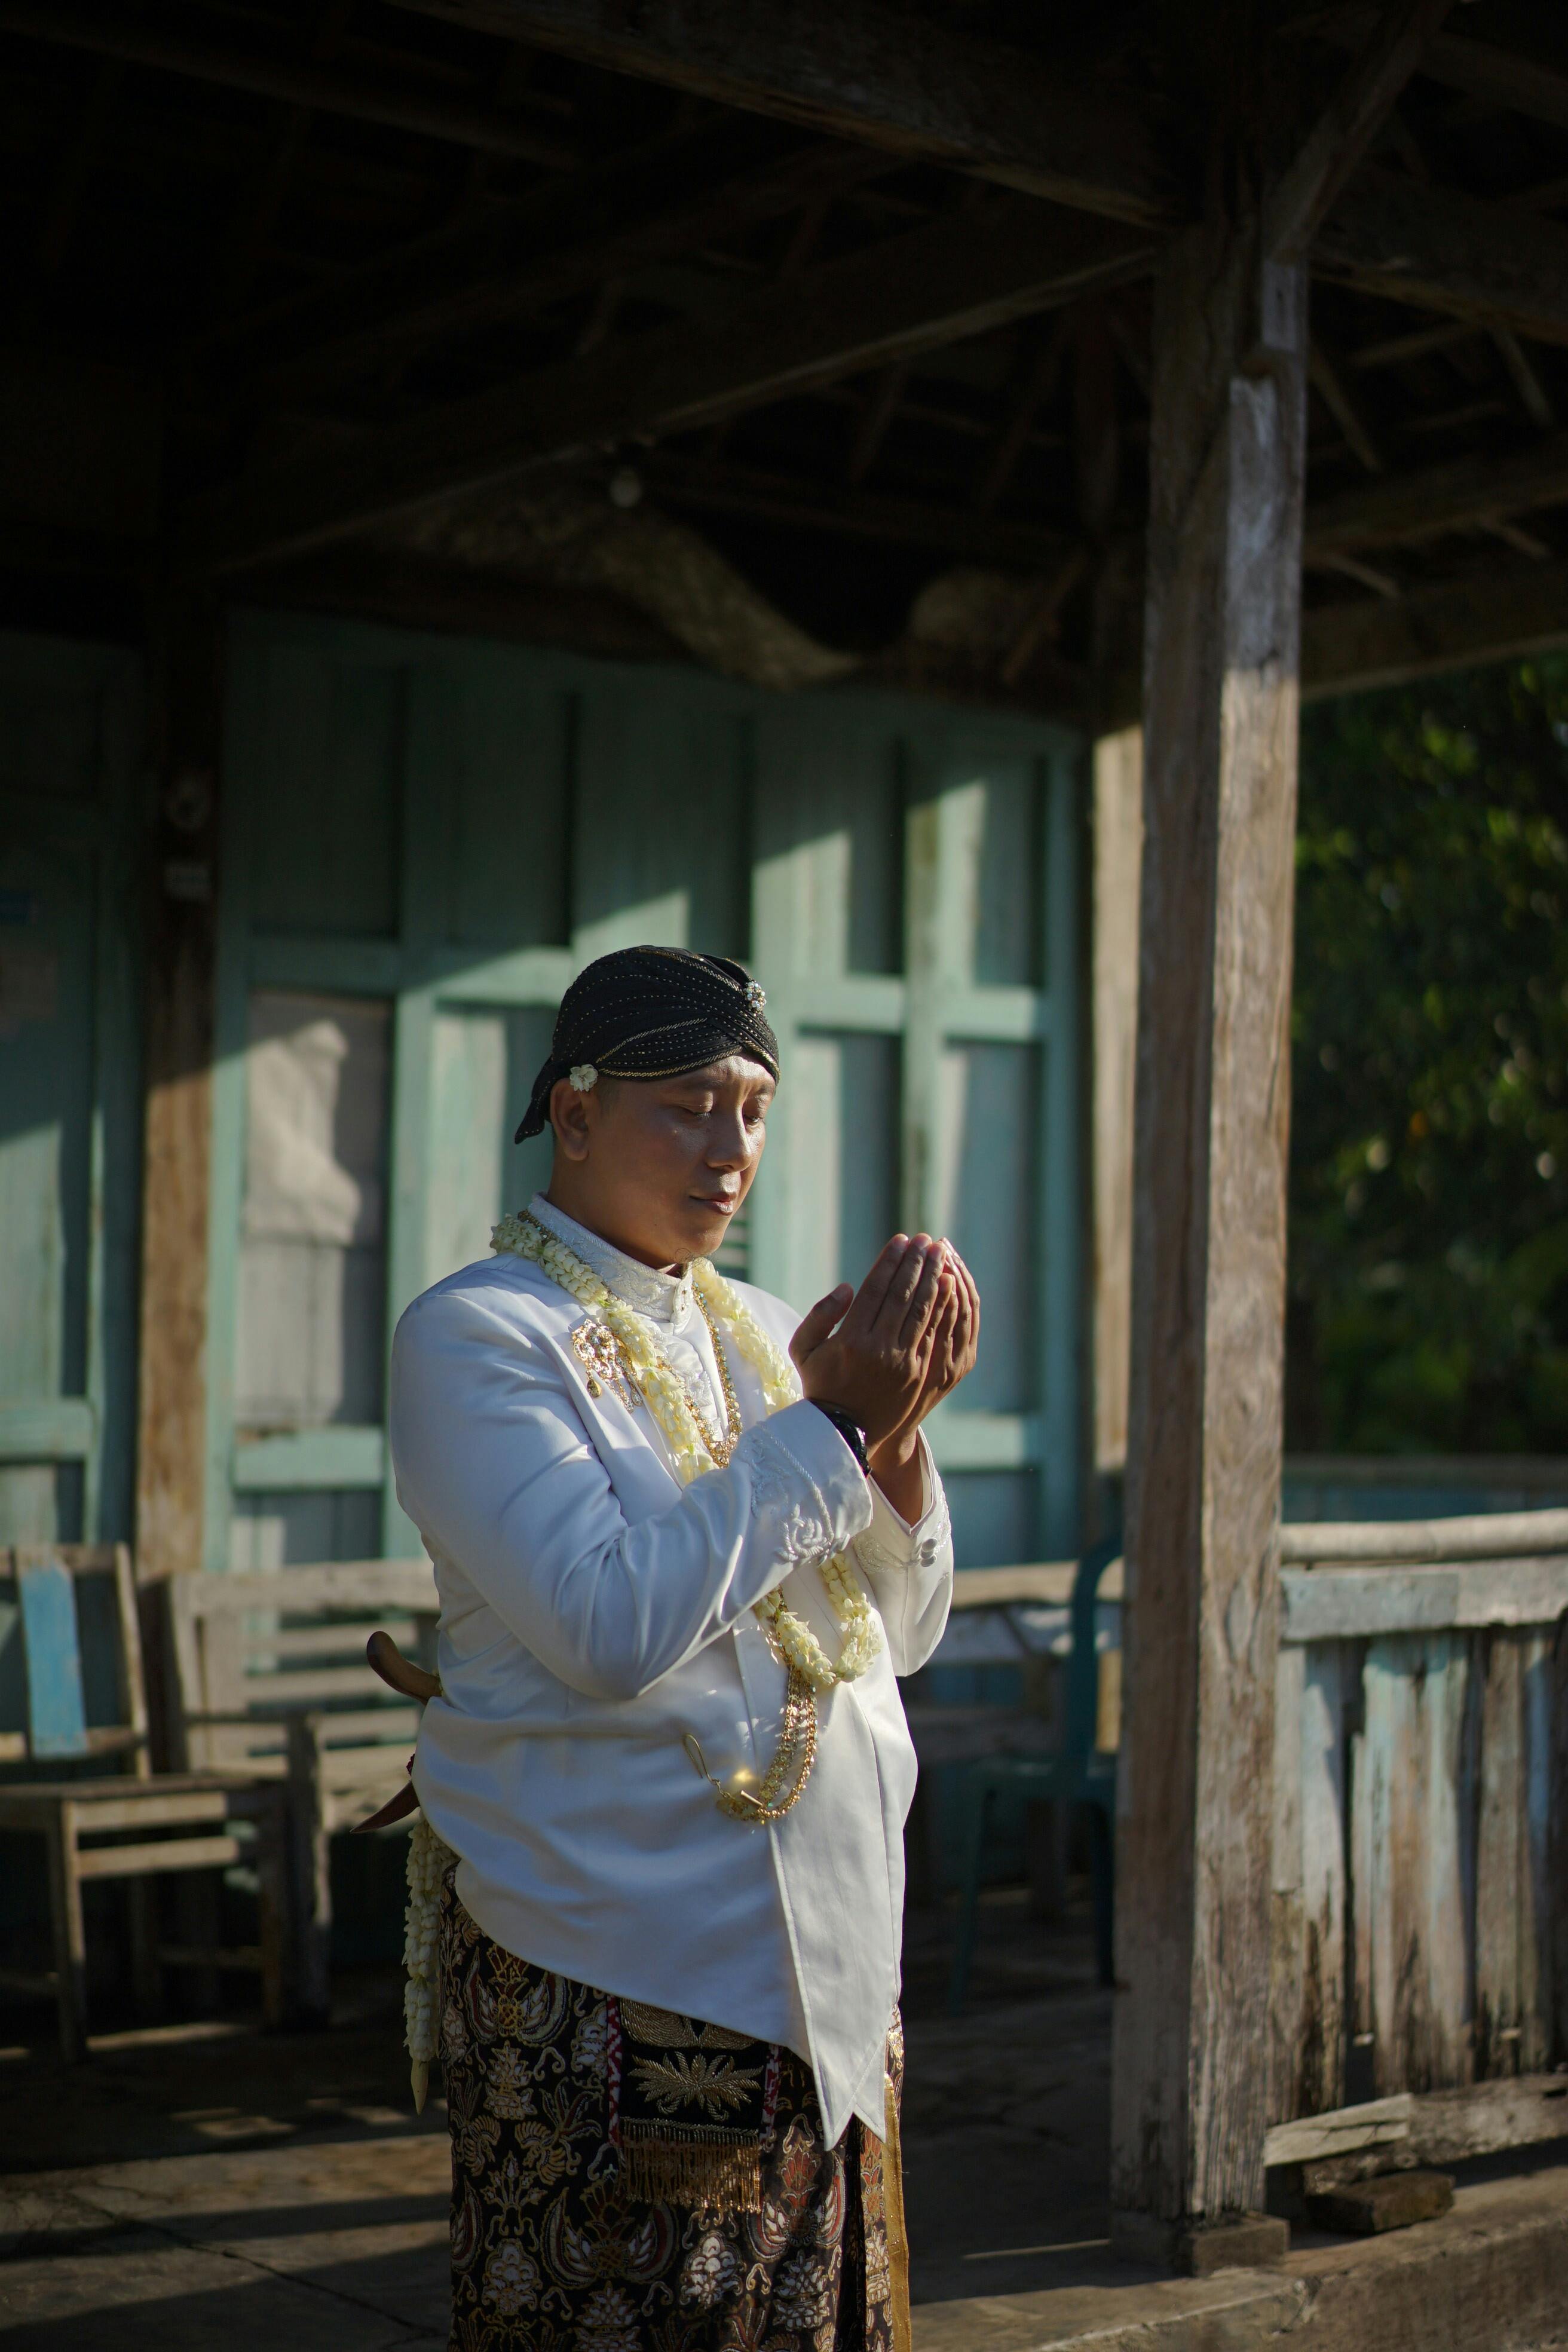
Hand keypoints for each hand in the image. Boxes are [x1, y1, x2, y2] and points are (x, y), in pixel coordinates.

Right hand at [789, 1235, 948, 1449]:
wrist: (844, 1433)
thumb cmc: (820, 1385)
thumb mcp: (803, 1350)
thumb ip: (820, 1315)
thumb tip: (849, 1287)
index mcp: (850, 1339)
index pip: (875, 1289)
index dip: (890, 1262)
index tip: (901, 1240)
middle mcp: (879, 1347)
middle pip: (902, 1294)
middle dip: (916, 1262)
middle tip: (926, 1239)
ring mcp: (902, 1360)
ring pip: (922, 1309)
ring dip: (933, 1276)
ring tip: (940, 1253)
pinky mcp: (918, 1370)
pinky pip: (932, 1330)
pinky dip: (942, 1304)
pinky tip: (948, 1283)